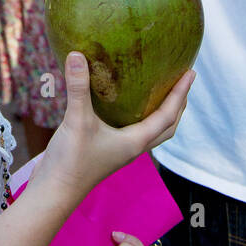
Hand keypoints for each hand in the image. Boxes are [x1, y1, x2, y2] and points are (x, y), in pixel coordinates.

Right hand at [34, 51, 194, 204]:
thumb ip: (78, 88)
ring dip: (161, 112)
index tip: (190, 73)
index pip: (167, 115)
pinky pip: (132, 130)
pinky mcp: (108, 150)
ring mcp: (121, 150)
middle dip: (178, 104)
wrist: (55, 191)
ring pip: (151, 130)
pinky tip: (123, 103)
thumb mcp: (77, 121)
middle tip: (182, 81)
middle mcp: (133, 146)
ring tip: (160, 90)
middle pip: (167, 126)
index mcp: (136, 141)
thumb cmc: (72, 161)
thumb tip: (77, 54)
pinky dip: (138, 115)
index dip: (180, 94)